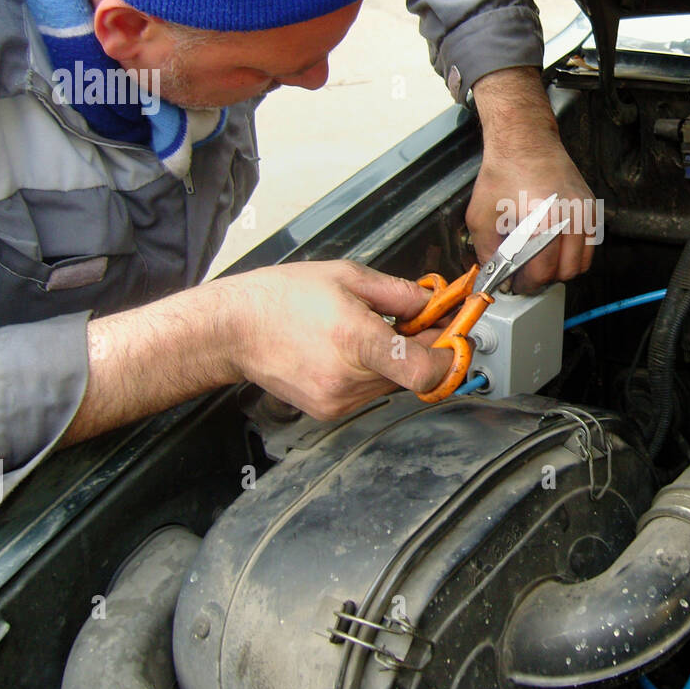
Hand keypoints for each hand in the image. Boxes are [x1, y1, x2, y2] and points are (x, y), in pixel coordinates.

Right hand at [224, 260, 453, 419]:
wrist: (233, 329)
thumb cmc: (282, 298)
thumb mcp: (348, 278)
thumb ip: (400, 293)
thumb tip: (434, 302)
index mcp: (357, 342)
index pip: (425, 371)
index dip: (449, 356)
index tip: (455, 339)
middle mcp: (349, 380)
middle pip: (413, 375)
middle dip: (423, 349)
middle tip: (419, 323)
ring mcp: (338, 401)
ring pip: (393, 385)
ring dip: (396, 361)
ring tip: (373, 332)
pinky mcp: (329, 410)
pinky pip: (369, 393)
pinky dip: (372, 373)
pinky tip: (351, 349)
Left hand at [467, 66, 598, 291]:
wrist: (524, 139)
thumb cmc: (504, 170)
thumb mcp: (481, 215)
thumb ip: (487, 251)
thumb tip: (494, 275)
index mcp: (544, 221)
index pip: (543, 271)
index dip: (526, 284)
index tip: (515, 283)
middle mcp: (571, 217)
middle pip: (567, 271)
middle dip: (545, 278)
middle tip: (527, 276)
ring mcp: (585, 211)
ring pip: (583, 261)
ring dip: (562, 267)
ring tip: (541, 262)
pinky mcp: (590, 206)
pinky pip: (589, 243)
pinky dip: (573, 252)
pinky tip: (553, 245)